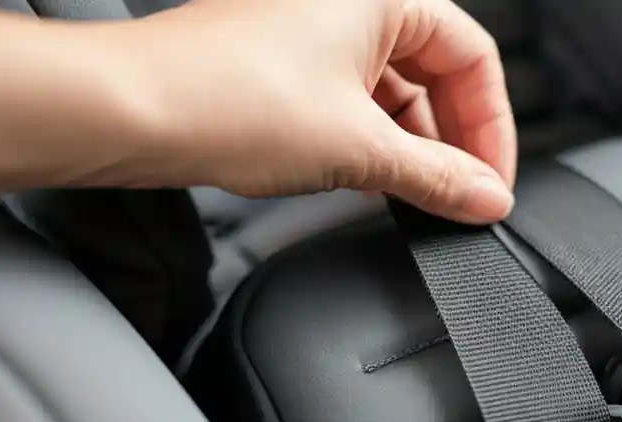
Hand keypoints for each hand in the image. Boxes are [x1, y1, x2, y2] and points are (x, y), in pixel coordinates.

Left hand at [124, 0, 516, 222]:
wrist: (128, 110)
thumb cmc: (227, 98)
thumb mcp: (358, 148)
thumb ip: (437, 177)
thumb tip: (486, 196)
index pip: (472, 57)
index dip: (492, 128)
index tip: (492, 184)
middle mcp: (347, 1)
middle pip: (435, 73)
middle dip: (452, 142)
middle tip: (461, 200)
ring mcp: (310, 30)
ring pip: (390, 91)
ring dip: (410, 148)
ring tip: (415, 200)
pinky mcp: (280, 63)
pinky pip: (349, 100)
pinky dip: (368, 142)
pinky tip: (370, 184)